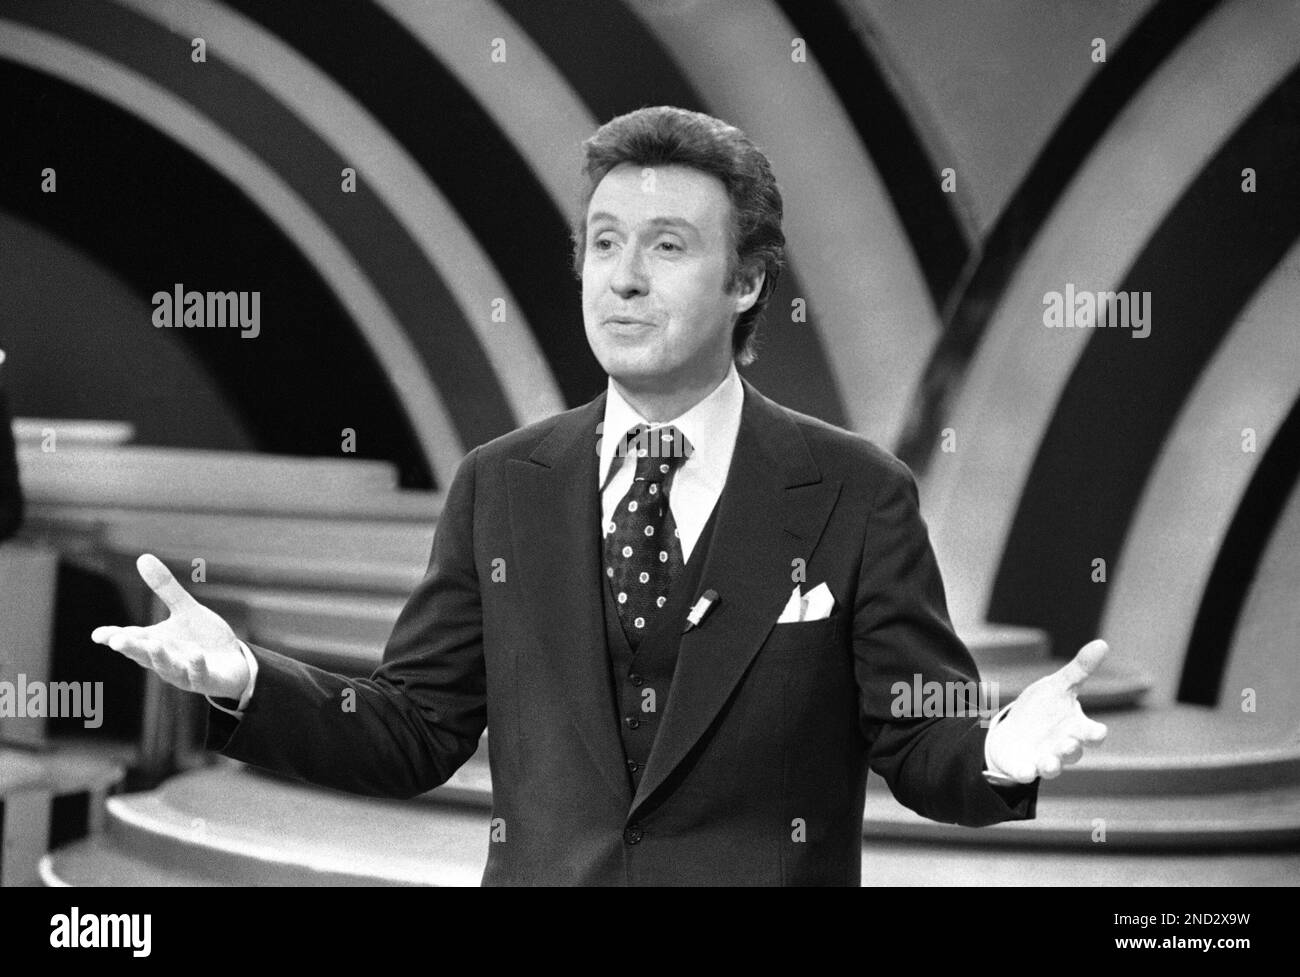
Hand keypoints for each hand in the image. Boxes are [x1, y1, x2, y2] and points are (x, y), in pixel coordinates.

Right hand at [91, 553, 248, 699]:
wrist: (234, 664)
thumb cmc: (202, 639)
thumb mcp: (185, 610)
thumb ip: (165, 588)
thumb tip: (143, 557)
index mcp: (156, 643)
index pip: (131, 639)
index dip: (113, 637)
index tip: (97, 635)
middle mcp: (166, 660)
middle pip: (144, 654)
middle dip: (131, 648)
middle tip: (116, 640)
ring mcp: (185, 673)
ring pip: (168, 668)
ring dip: (160, 657)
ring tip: (154, 644)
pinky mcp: (206, 680)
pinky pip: (199, 674)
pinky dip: (196, 665)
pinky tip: (196, 654)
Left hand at [985, 639, 1109, 782]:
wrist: (1014, 729)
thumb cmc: (1043, 708)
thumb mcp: (1058, 686)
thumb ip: (1080, 669)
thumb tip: (1103, 643)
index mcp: (1076, 727)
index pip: (1094, 735)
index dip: (1096, 734)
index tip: (1096, 730)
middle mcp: (1064, 747)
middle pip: (1074, 752)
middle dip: (1072, 748)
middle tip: (1068, 742)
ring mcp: (1045, 759)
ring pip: (1053, 768)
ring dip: (1052, 765)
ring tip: (1048, 761)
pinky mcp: (1024, 767)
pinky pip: (1025, 773)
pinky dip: (1024, 772)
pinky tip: (1022, 769)